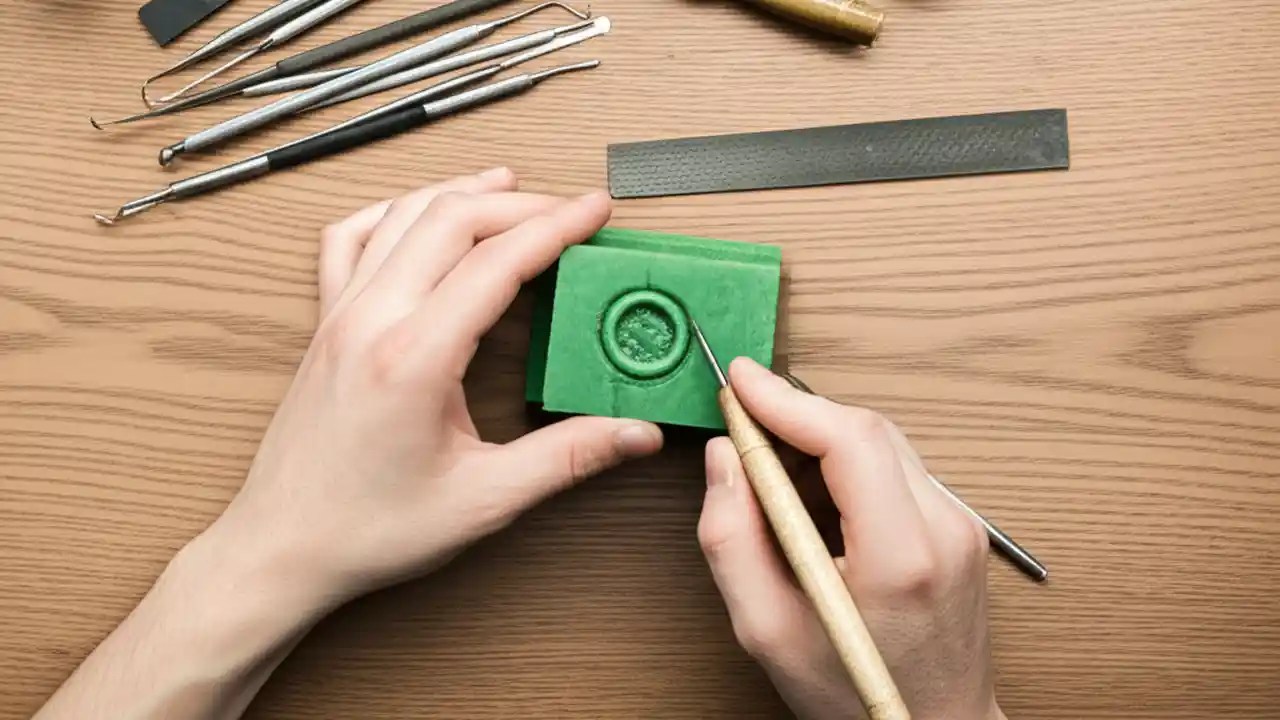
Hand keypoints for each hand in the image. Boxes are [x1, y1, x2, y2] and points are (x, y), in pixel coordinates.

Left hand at [205, 168, 663, 604]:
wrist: (281, 548)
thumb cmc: (367, 529)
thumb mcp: (483, 500)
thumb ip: (567, 457)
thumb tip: (634, 433)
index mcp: (412, 358)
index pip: (496, 261)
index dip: (555, 226)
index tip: (594, 210)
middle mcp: (369, 321)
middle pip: (451, 219)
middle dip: (519, 204)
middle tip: (568, 209)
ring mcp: (339, 316)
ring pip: (402, 216)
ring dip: (459, 194)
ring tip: (507, 187)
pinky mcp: (323, 325)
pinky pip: (350, 238)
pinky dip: (392, 212)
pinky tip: (416, 214)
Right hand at [698, 358, 1002, 719]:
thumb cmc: (854, 696)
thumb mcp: (767, 631)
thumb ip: (732, 539)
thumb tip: (724, 458)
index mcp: (901, 555)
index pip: (849, 439)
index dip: (787, 400)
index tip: (738, 382)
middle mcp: (944, 528)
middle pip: (866, 428)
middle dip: (796, 414)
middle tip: (740, 421)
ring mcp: (960, 525)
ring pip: (881, 441)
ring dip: (820, 440)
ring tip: (770, 471)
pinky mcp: (959, 527)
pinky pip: (895, 467)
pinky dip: (846, 464)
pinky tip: (813, 497)